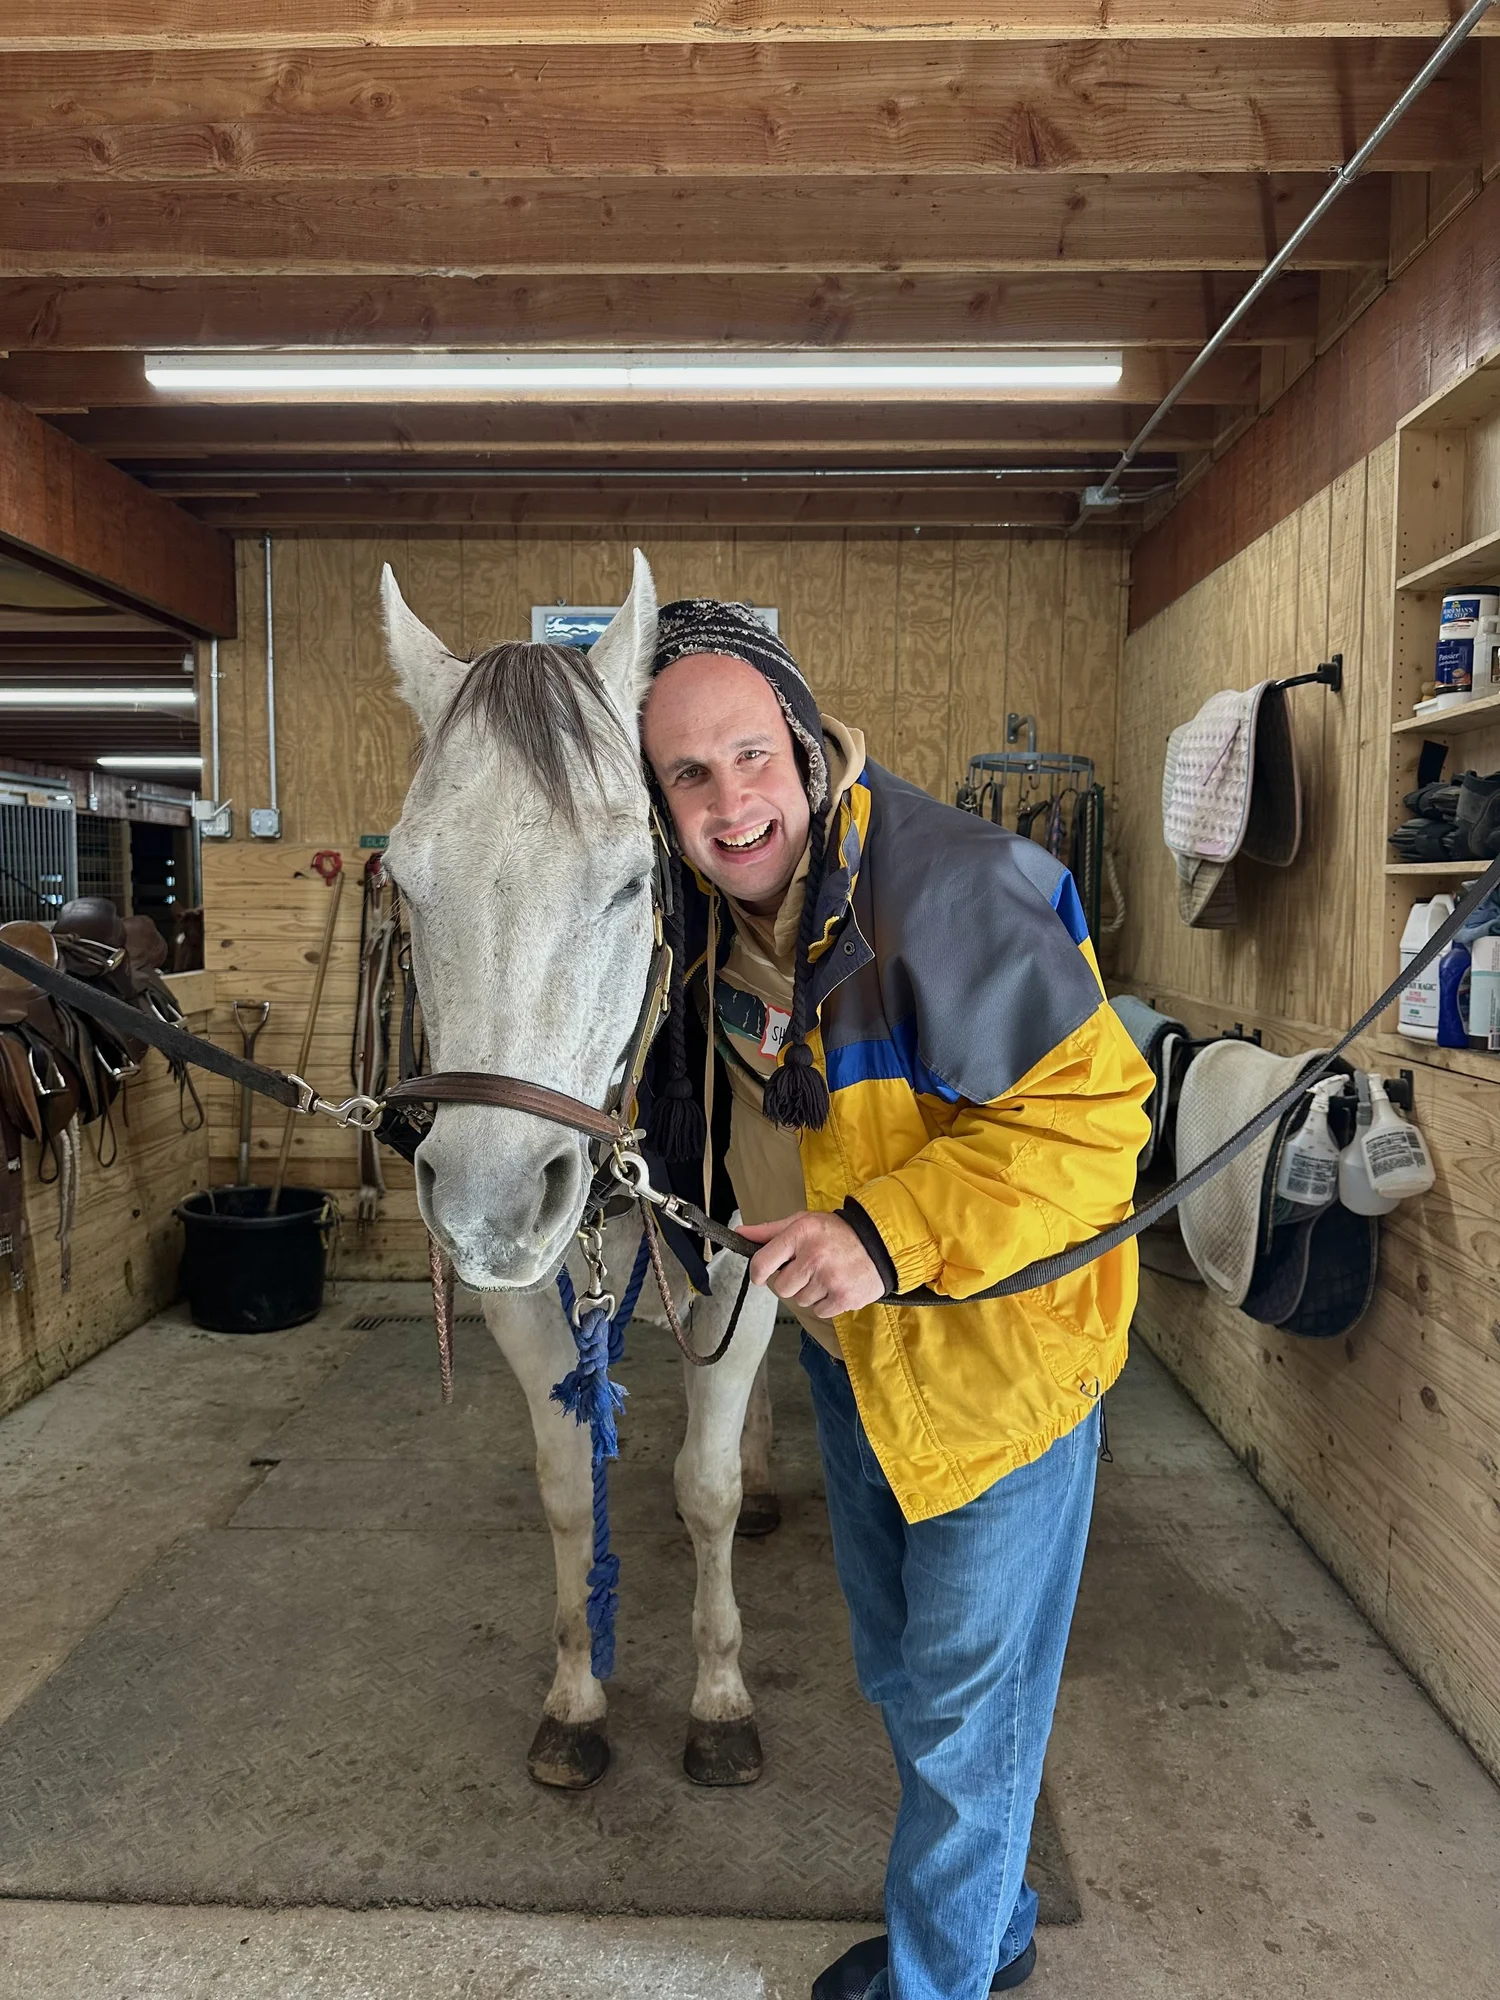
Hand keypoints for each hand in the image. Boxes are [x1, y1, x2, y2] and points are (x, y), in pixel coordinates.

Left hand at [736, 1210, 884, 1317]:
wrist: (880, 1244)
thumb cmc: (836, 1233)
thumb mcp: (803, 1222)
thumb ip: (769, 1231)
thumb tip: (739, 1232)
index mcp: (800, 1234)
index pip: (762, 1263)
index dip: (758, 1273)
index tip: (762, 1276)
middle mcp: (814, 1256)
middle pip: (782, 1287)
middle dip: (791, 1281)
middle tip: (808, 1269)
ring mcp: (829, 1278)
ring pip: (800, 1300)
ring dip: (810, 1292)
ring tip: (826, 1275)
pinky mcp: (843, 1297)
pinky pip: (819, 1311)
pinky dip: (825, 1302)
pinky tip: (836, 1285)